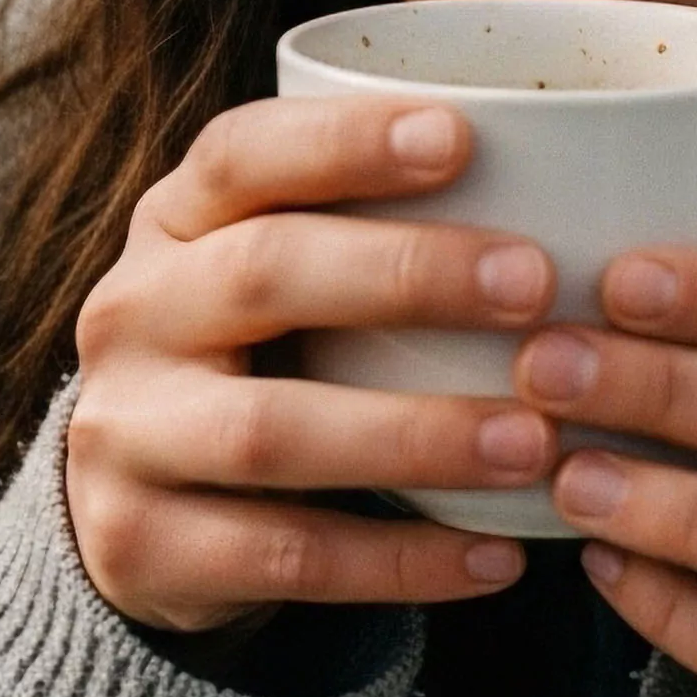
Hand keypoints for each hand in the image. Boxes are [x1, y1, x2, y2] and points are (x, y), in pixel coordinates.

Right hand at [66, 95, 561, 634]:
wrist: (134, 519)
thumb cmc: (257, 365)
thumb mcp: (277, 281)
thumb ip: (367, 234)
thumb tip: (573, 196)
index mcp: (170, 224)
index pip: (238, 154)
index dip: (344, 141)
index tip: (462, 136)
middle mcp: (129, 314)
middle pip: (261, 275)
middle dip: (405, 275)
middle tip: (536, 284)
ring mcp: (123, 435)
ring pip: (270, 432)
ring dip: (415, 436)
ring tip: (533, 442)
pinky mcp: (142, 547)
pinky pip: (284, 557)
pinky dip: (400, 560)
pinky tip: (497, 557)